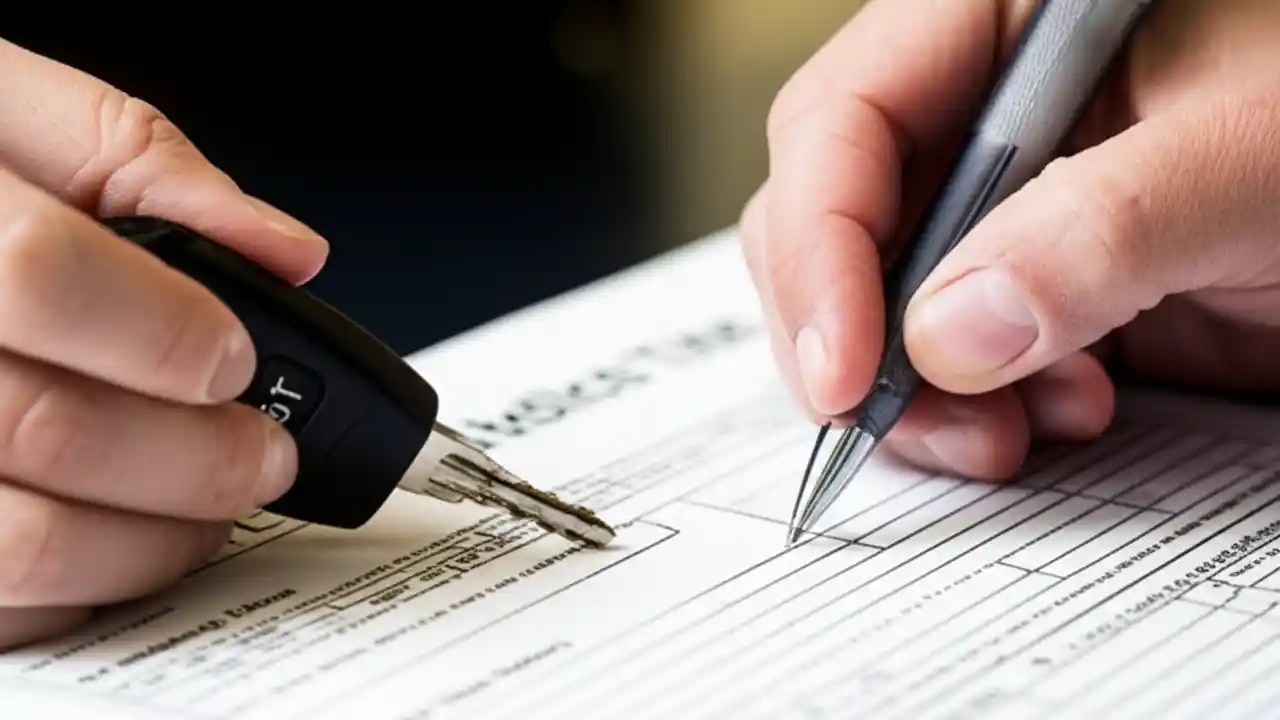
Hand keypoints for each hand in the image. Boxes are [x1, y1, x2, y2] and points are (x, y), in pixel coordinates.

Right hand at [0, 39, 328, 647]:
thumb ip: (139, 165)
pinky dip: (79, 590)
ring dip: (153, 542)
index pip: (36, 275)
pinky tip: (116, 540)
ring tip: (209, 508)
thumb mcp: (4, 106)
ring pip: (22, 544)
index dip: (162, 329)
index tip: (233, 359)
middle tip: (260, 453)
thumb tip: (282, 250)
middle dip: (200, 458)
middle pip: (48, 429)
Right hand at [743, 0, 1279, 477]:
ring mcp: (1006, 201)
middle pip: (833, 220)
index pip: (840, 123)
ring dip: (921, 391)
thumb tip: (948, 336)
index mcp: (1003, 22)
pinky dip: (978, 407)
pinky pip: (951, 352)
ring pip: (879, 301)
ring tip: (1012, 433)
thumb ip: (1100, 233)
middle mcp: (984, 110)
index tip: (843, 373)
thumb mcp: (1249, 157)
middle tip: (906, 424)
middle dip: (857, 338)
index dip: (819, 249)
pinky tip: (1061, 412)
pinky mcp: (1037, 280)